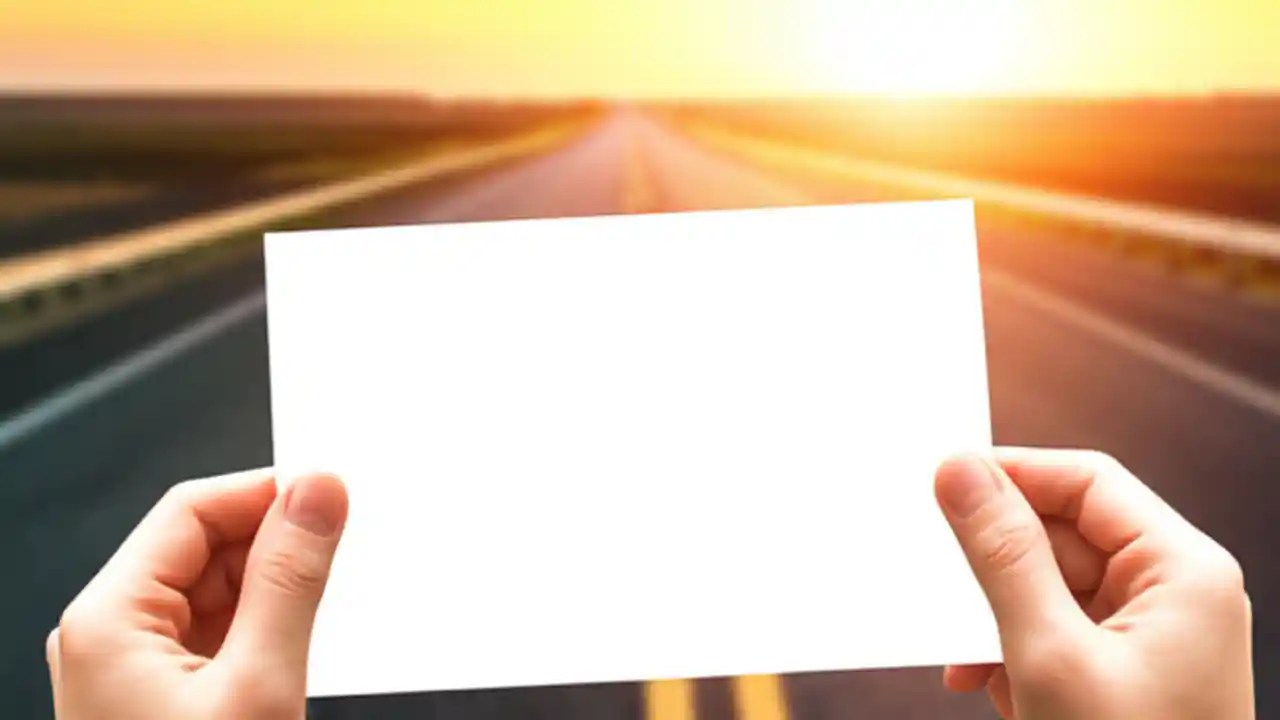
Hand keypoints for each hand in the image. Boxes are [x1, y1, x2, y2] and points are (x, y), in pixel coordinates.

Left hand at [47, 470, 347, 718]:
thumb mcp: (258, 683)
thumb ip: (289, 582)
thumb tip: (316, 497)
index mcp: (106, 619)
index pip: (192, 509)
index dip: (267, 494)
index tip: (329, 496)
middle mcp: (105, 637)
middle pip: (205, 548)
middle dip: (275, 550)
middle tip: (335, 561)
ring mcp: (128, 670)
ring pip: (215, 593)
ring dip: (271, 597)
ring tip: (309, 634)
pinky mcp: (156, 697)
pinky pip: (216, 636)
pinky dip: (260, 634)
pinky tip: (289, 658)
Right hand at [935, 449, 1253, 718]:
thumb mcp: (1048, 654)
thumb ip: (1001, 555)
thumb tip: (961, 473)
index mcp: (1182, 570)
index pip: (1085, 481)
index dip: (1010, 474)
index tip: (941, 484)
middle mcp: (1176, 593)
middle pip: (1065, 533)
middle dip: (997, 566)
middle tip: (941, 586)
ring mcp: (1154, 637)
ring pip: (1053, 587)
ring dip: (1000, 617)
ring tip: (973, 663)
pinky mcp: (1129, 675)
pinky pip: (1059, 631)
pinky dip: (1017, 652)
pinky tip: (995, 689)